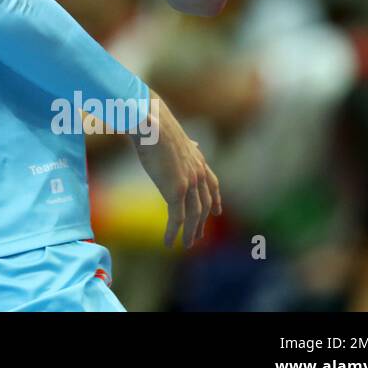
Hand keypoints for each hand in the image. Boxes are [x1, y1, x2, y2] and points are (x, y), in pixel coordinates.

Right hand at [131, 89, 222, 248]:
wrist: (151, 123)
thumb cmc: (155, 124)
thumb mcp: (175, 135)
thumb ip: (186, 144)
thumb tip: (194, 143)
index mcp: (197, 159)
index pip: (212, 184)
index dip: (216, 199)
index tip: (217, 211)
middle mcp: (198, 173)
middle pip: (205, 204)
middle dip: (202, 221)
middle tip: (198, 236)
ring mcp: (189, 183)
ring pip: (194, 215)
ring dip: (191, 232)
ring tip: (186, 244)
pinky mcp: (176, 191)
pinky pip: (177, 218)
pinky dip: (174, 232)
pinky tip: (169, 242)